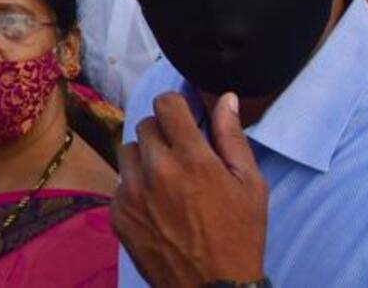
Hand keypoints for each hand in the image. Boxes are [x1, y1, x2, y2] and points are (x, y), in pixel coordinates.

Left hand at [113, 91, 267, 286]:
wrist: (213, 287)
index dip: (175, 105)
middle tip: (181, 156)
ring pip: (129, 151)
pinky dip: (135, 188)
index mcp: (192, 158)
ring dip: (146, 158)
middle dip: (164, 134)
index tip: (182, 116)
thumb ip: (232, 136)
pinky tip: (157, 206)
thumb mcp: (250, 184)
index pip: (166, 104)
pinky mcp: (117, 212)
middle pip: (146, 126)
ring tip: (168, 181)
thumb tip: (223, 97)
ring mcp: (132, 192)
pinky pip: (121, 183)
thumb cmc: (240, 235)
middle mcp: (156, 170)